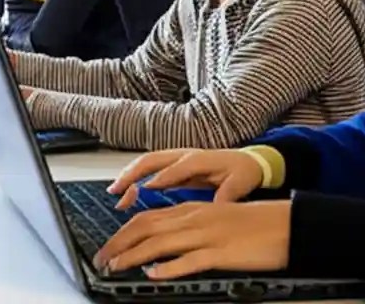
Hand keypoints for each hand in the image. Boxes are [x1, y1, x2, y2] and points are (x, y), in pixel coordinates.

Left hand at [94, 201, 290, 278]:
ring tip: (116, 266)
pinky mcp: (221, 252)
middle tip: (102, 259)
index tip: (108, 246)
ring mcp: (207, 234)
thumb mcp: (213, 219)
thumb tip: (162, 246)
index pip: (146, 218)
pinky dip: (168, 268)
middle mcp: (193, 219)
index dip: (122, 232)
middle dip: (118, 243)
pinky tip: (154, 274)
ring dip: (133, 255)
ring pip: (159, 242)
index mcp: (191, 210)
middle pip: (145, 227)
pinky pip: (189, 260)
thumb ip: (188, 227)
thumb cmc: (252, 224)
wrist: (286, 224)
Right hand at [107, 149, 264, 208]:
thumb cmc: (243, 171)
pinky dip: (134, 177)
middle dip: (133, 174)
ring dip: (129, 175)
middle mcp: (184, 155)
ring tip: (115, 192)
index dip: (161, 179)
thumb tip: (216, 210)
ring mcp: (177, 158)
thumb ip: (227, 196)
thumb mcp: (240, 184)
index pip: (176, 168)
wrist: (249, 161)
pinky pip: (149, 169)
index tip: (145, 190)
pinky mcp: (174, 165)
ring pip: (147, 163)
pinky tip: (126, 191)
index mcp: (200, 159)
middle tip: (118, 190)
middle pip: (152, 160)